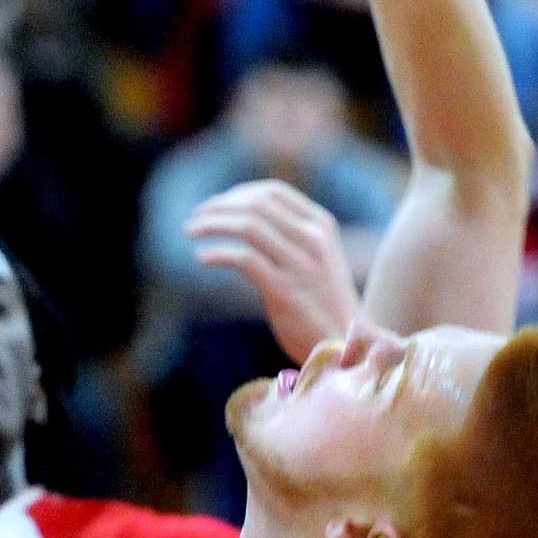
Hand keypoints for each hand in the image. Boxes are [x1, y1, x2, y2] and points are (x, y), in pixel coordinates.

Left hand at [184, 181, 359, 362]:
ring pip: (247, 225)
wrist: (346, 345)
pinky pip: (243, 258)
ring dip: (212, 224)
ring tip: (191, 231)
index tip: (217, 205)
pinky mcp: (284, 290)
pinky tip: (202, 258)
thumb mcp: (317, 260)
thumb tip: (245, 223)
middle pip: (256, 204)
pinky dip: (217, 253)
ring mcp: (300, 264)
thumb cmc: (325, 305)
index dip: (238, 193)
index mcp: (321, 226)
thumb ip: (291, 238)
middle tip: (196, 218)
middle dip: (219, 206)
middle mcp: (312, 239)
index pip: (273, 192)